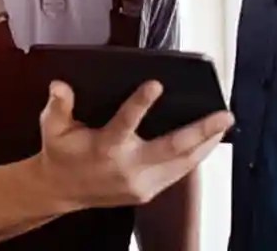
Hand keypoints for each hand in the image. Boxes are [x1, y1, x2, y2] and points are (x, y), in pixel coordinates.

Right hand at [35, 80, 232, 210]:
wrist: (61, 190)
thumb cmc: (61, 153)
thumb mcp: (52, 126)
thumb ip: (58, 105)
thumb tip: (60, 86)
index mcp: (104, 147)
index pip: (124, 123)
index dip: (140, 103)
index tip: (156, 84)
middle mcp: (127, 167)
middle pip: (170, 148)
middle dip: (200, 131)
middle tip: (222, 115)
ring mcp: (141, 183)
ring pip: (182, 164)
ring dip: (206, 144)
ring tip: (223, 125)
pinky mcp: (148, 191)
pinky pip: (179, 173)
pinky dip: (196, 157)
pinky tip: (208, 143)